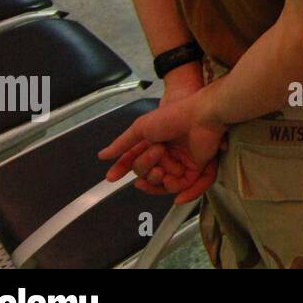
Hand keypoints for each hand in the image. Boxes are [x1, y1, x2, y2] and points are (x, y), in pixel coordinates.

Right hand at [99, 89, 225, 203]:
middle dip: (146, 167)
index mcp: (152, 142)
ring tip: (161, 168)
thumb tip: (103, 154)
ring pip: (161, 182)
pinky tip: (170, 180)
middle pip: (146, 173)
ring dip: (158, 178)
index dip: (121, 169)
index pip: (133, 159)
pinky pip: (181, 186)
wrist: (199, 116)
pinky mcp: (195, 168)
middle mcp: (165, 153)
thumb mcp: (141, 127)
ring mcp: (180, 161)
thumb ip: (122, 143)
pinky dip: (174, 186)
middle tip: (157, 152)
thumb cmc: (173, 116)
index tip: (111, 177)